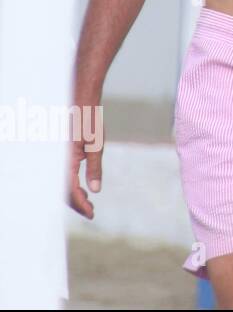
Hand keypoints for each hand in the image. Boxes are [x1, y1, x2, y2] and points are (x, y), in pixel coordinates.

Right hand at [67, 101, 101, 218]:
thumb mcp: (97, 144)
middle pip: (62, 190)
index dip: (80, 204)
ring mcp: (57, 155)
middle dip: (76, 203)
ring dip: (72, 194)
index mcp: (64, 159)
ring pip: (60, 182)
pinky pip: (61, 173)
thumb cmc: (89, 118)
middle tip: (91, 211)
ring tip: (88, 201)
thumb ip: (94, 168)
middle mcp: (57, 159)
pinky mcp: (59, 152)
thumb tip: (95, 190)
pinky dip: (70, 183)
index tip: (91, 213)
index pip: (70, 190)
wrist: (80, 98)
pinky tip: (81, 186)